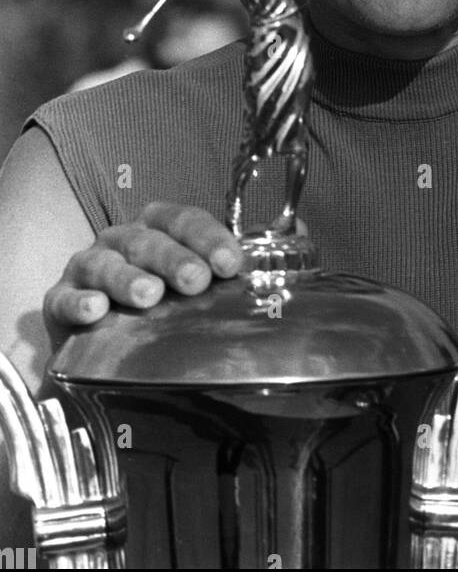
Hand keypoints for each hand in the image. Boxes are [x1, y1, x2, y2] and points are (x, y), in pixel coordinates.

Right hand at [42, 202, 243, 346]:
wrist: (103, 350)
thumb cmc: (158, 309)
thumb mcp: (193, 289)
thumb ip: (227, 276)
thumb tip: (284, 253)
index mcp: (158, 229)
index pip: (185, 221)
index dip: (209, 238)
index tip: (231, 264)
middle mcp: (122, 240)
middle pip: (148, 240)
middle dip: (174, 259)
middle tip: (194, 280)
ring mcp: (88, 267)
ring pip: (107, 264)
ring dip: (128, 278)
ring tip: (149, 295)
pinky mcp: (58, 299)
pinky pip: (64, 298)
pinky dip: (79, 303)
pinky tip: (95, 310)